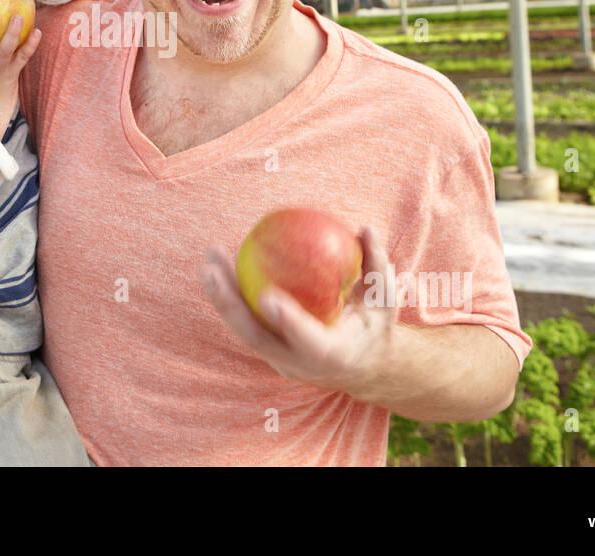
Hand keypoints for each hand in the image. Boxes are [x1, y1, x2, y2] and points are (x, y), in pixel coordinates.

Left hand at [200, 225, 397, 392]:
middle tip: (213, 270)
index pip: (309, 342)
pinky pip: (245, 321)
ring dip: (221, 297)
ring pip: (243, 330)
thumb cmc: (373, 325)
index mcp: (335, 355)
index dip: (290, 321)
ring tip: (209, 260)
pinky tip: (220, 263)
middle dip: (231, 306)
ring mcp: (279, 360)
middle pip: (257, 339)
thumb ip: (377, 266)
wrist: (362, 365)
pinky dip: (231, 295)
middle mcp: (301, 364)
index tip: (269, 295)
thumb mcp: (385, 298)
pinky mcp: (268, 351)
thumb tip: (364, 228)